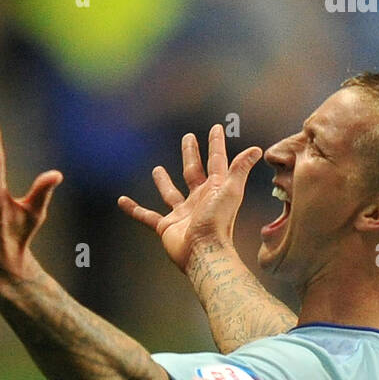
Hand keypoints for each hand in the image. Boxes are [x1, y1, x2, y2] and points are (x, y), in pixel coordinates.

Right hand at [118, 125, 263, 271]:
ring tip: (156, 169)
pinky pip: (147, 216)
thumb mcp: (231, 190)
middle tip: (188, 138)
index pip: (216, 161)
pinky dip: (134, 209)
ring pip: (170, 193)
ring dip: (164, 181)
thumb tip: (257, 149)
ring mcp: (182, 213)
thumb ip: (240, 169)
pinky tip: (122, 201)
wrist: (203, 251)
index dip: (216, 144)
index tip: (216, 128)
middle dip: (191, 154)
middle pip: (193, 172)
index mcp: (215, 189)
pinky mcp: (167, 226)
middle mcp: (199, 199)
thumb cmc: (218, 222)